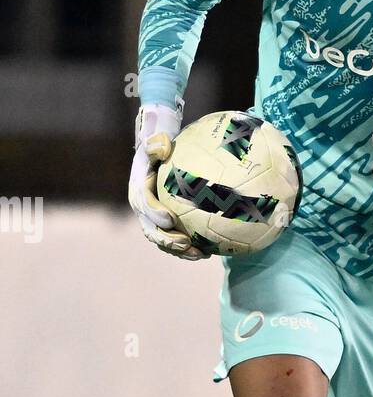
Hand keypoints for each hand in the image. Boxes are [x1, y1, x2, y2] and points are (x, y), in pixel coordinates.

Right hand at [128, 102, 206, 259]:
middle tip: (185, 244)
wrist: (159, 158)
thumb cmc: (160, 148)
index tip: (170, 219)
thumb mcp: (156, 142)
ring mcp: (154, 220)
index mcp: (139, 191)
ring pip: (165, 240)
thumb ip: (156, 144)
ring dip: (181, 251)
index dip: (155, 214)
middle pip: (153, 230)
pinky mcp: (167, 226)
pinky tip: (209, 251)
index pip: (145, 205)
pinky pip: (177, 240)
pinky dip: (190, 248)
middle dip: (168, 240)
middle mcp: (144, 210)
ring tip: (200, 255)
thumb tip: (163, 146)